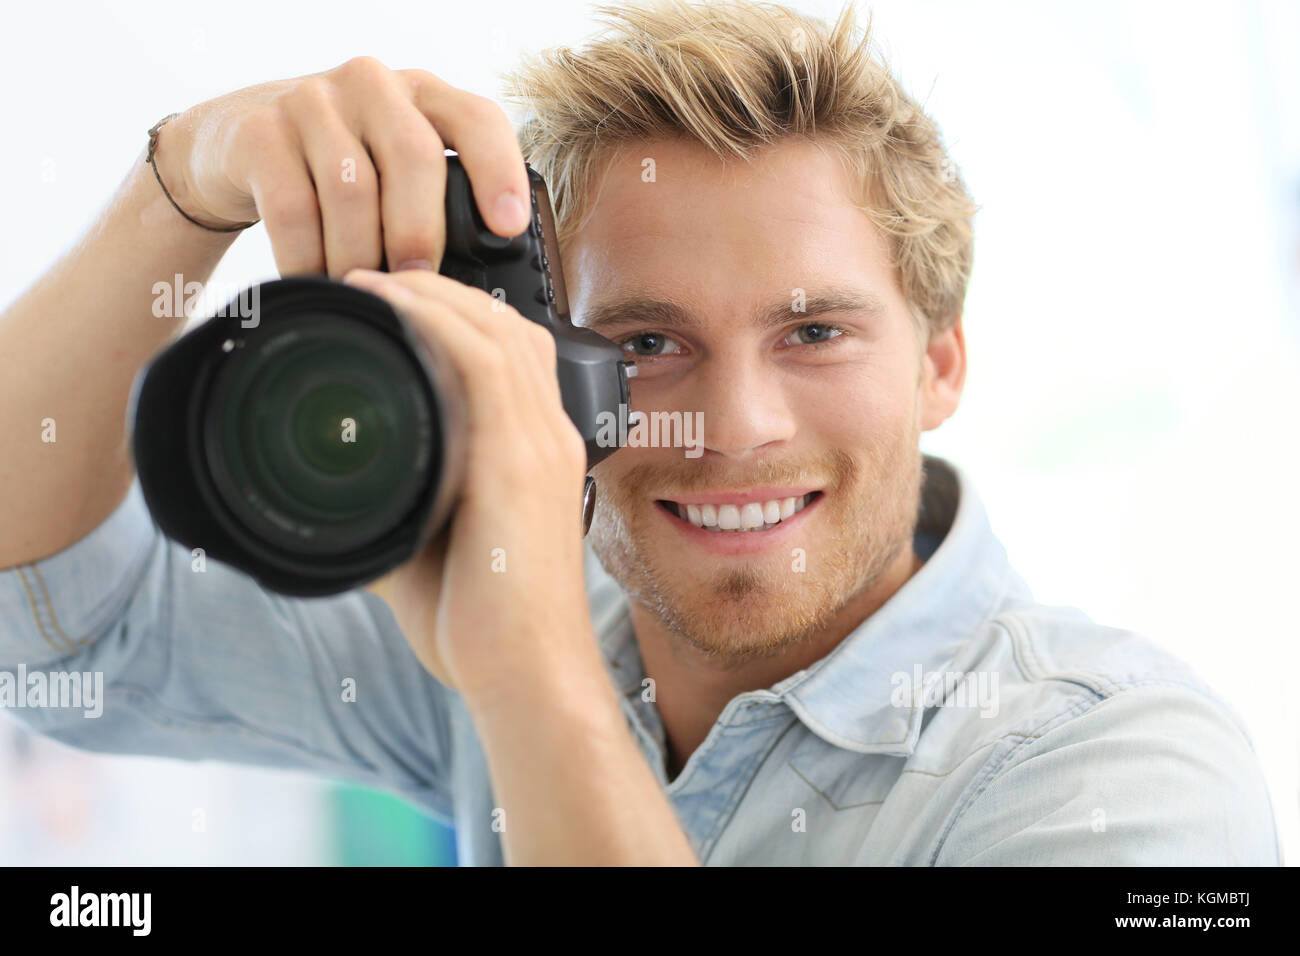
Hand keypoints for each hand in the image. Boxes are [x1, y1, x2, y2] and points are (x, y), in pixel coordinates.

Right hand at [151, 56, 530, 272]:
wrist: (236, 141)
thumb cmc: (339, 167)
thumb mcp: (394, 165)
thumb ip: (438, 197)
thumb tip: (474, 285)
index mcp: (423, 95)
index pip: (477, 119)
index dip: (499, 171)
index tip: (508, 226)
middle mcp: (372, 86)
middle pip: (413, 156)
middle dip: (421, 229)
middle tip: (420, 280)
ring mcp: (313, 102)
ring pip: (352, 189)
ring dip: (362, 254)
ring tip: (367, 290)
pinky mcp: (261, 132)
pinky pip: (293, 209)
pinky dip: (308, 259)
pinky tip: (317, 282)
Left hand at [344, 268, 597, 704]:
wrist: (525, 673)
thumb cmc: (484, 623)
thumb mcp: (428, 550)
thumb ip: (392, 513)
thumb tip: (328, 505)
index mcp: (538, 453)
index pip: (515, 355)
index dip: (458, 315)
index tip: (394, 306)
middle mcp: (549, 436)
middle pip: (509, 326)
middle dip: (442, 290)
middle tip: (374, 280)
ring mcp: (541, 443)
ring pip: (497, 328)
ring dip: (431, 291)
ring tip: (370, 280)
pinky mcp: (522, 459)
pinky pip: (485, 359)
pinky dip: (436, 317)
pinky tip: (391, 301)